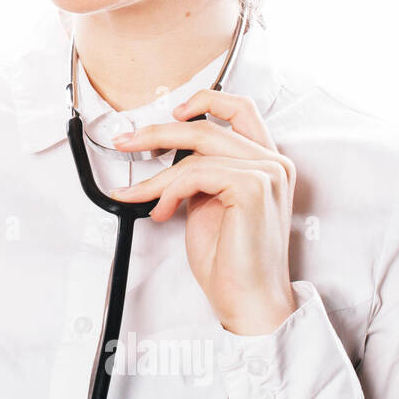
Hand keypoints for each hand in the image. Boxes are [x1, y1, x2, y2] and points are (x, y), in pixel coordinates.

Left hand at [109, 90, 298, 334]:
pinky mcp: (251, 187)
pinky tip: (161, 212)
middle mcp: (273, 163)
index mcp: (268, 162)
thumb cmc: (230, 259)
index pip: (241, 109)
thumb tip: (168, 154)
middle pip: (206, 126)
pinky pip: (192, 174)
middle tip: (125, 141)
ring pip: (194, 152)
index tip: (172, 112)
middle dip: (156, 132)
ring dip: (155, 174)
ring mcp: (266, 173)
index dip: (205, 100)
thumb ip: (201, 173)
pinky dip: (167, 191)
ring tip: (135, 194)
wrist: (247, 298)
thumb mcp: (208, 203)